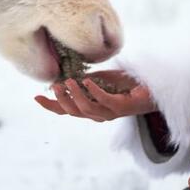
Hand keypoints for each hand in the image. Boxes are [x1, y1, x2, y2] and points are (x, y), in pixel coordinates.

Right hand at [33, 70, 156, 120]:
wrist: (153, 87)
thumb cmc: (127, 83)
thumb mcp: (102, 78)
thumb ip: (86, 80)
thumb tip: (67, 75)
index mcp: (92, 109)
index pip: (67, 111)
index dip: (51, 106)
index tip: (36, 97)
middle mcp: (100, 114)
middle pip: (74, 113)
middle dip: (62, 100)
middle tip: (55, 86)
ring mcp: (111, 112)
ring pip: (87, 109)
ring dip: (76, 95)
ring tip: (69, 81)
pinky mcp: (123, 106)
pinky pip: (105, 101)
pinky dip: (94, 92)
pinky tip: (87, 81)